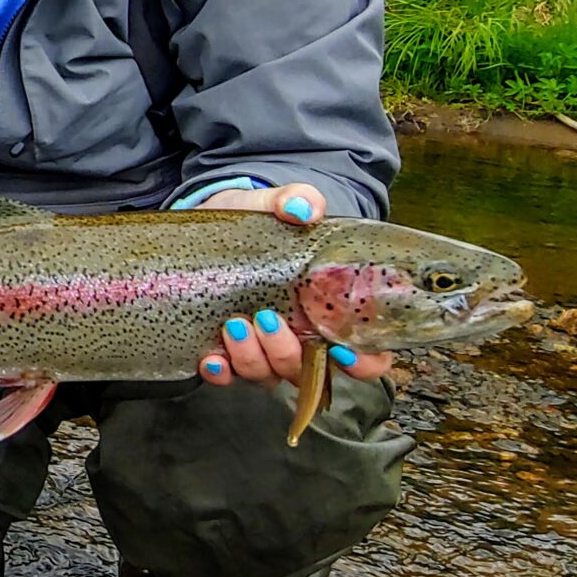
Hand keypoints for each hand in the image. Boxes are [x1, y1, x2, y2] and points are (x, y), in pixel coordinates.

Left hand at [192, 183, 393, 387]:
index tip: (343, 351)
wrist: (210, 225)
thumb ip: (297, 200)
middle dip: (286, 352)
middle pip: (307, 370)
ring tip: (235, 324)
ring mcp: (262, 348)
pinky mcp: (226, 349)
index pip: (366, 354)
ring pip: (268, 375)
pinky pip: (227, 376)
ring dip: (252, 358)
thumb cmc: (257, 221)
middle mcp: (300, 337)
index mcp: (329, 310)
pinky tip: (212, 358)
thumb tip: (304, 208)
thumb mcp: (276, 204)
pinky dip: (221, 373)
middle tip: (266, 318)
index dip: (364, 363)